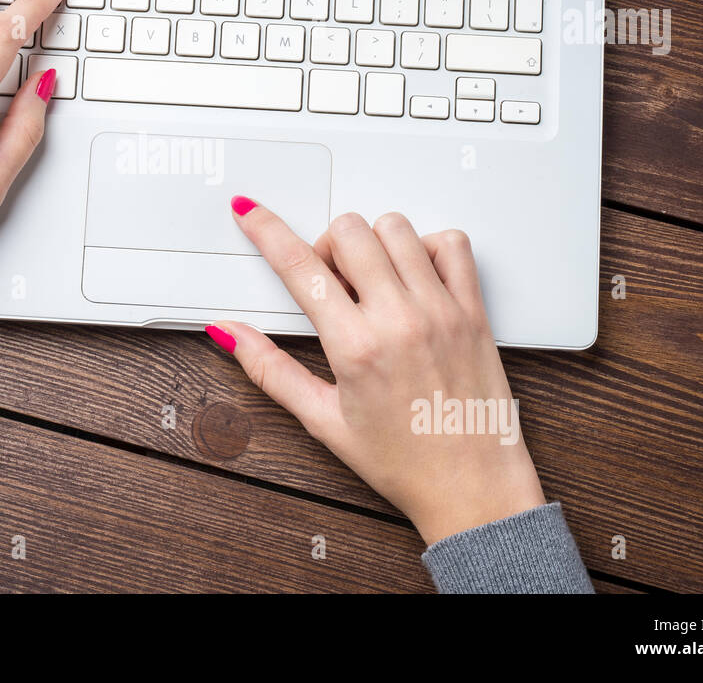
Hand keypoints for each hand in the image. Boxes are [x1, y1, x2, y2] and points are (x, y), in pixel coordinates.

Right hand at [206, 198, 545, 544]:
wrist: (472, 488)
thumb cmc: (403, 462)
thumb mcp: (322, 419)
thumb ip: (270, 369)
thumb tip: (229, 334)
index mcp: (356, 347)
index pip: (299, 267)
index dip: (266, 231)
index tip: (251, 213)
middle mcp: (400, 320)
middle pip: (348, 231)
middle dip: (326, 246)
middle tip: (329, 282)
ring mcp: (441, 310)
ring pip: (397, 228)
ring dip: (373, 243)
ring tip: (372, 282)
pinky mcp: (474, 311)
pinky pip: (452, 244)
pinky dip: (428, 248)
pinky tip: (415, 278)